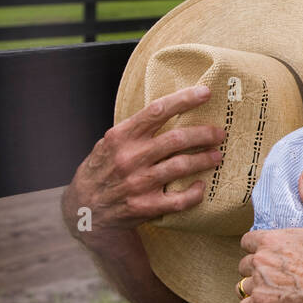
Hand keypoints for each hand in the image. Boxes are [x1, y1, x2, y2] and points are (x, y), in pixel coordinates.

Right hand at [61, 84, 224, 241]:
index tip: (206, 92)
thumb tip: (173, 109)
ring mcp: (136, 183)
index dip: (184, 99)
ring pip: (180, 166)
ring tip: (217, 157)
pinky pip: (178, 200)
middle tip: (219, 133)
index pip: (156, 111)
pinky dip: (194, 193)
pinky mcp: (143, 207)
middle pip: (175, 139)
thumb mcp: (110, 144)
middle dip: (204, 134)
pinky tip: (201, 186)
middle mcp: (128, 158)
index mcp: (120, 137)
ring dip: (204, 160)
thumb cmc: (103, 170)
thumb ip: (136, 130)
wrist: (83, 210)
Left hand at [236, 169, 302, 302]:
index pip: (247, 241)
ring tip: (272, 292)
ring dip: (254, 289)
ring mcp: (261, 283)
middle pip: (244, 264)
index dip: (259, 247)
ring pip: (243, 286)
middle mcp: (261, 259)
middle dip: (257, 269)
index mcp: (271, 238)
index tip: (272, 254)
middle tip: (276, 275)